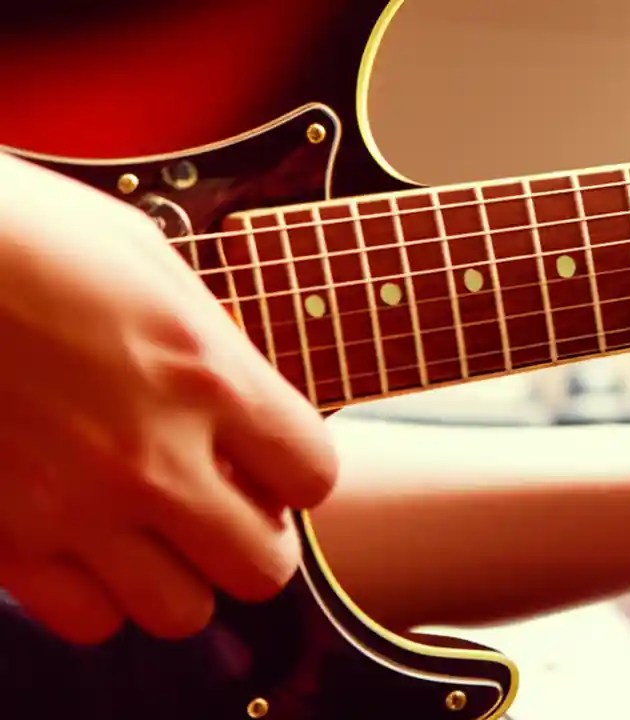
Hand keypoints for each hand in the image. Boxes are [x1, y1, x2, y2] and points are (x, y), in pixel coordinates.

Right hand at [0, 152, 337, 642]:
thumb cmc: (25, 234)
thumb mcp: (146, 262)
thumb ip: (207, 344)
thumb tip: (240, 391)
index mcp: (205, 376)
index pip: (313, 475)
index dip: (299, 471)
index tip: (273, 459)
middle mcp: (152, 457)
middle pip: (264, 568)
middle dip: (257, 540)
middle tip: (226, 507)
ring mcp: (75, 509)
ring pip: (181, 612)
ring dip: (182, 577)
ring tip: (157, 533)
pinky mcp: (4, 540)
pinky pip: (88, 621)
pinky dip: (99, 596)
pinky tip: (89, 545)